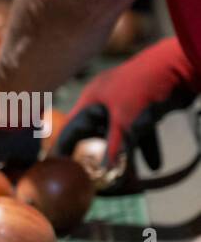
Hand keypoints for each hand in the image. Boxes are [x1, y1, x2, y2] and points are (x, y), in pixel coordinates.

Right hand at [54, 37, 198, 175]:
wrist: (180, 63)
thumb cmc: (143, 85)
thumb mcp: (125, 119)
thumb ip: (114, 146)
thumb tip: (106, 171)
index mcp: (92, 100)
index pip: (70, 127)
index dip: (64, 147)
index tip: (60, 167)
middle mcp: (105, 102)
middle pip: (95, 134)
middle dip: (97, 155)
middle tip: (94, 176)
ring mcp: (126, 105)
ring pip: (120, 136)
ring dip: (125, 156)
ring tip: (126, 178)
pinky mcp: (145, 109)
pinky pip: (141, 133)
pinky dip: (146, 148)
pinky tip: (154, 165)